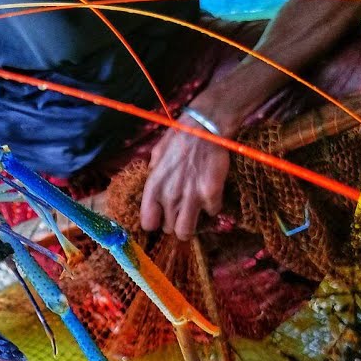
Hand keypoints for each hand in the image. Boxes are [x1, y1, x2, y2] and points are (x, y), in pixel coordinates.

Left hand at [140, 103, 238, 241]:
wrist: (205, 128)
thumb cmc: (179, 138)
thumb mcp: (157, 154)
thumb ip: (154, 173)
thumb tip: (153, 183)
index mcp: (153, 188)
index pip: (148, 223)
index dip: (156, 222)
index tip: (162, 218)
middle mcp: (169, 197)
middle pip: (169, 230)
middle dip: (175, 222)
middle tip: (182, 211)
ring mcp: (190, 198)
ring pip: (187, 232)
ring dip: (191, 225)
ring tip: (195, 214)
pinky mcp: (211, 196)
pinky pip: (212, 213)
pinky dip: (213, 206)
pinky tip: (211, 194)